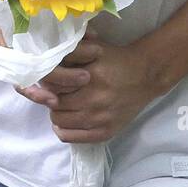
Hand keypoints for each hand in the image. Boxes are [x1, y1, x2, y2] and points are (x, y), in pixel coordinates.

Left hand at [20, 26, 163, 144]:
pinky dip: (63, 129)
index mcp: (91, 76)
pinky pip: (71, 137)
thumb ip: (70, 54)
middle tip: (54, 92)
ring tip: (62, 104)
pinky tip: (67, 119)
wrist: (146, 75)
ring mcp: (100, 119)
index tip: (41, 81)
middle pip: (54, 104)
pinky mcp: (105, 132)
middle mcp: (95, 99)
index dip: (44, 83)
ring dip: (56, 112)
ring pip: (59, 121)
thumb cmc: (116, 59)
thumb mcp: (93, 48)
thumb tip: (44, 60)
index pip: (53, 85)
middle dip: (49, 97)